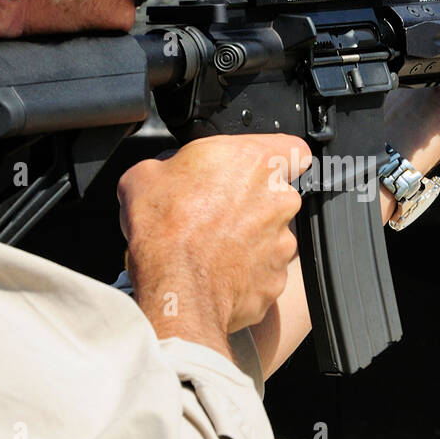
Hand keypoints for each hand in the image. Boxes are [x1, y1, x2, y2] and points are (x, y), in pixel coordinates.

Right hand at [118, 134, 309, 357]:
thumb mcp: (146, 174)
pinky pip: (264, 272)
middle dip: (253, 204)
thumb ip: (171, 164)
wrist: (175, 289)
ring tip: (212, 248)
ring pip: (273, 236)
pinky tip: (217, 274)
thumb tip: (167, 171)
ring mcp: (282, 243)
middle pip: (278, 196)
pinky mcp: (276, 279)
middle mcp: (279, 200)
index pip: (294, 149)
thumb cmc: (164, 230)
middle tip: (216, 213)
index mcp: (255, 162)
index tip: (258, 169)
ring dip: (250, 240)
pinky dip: (246, 273)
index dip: (277, 159)